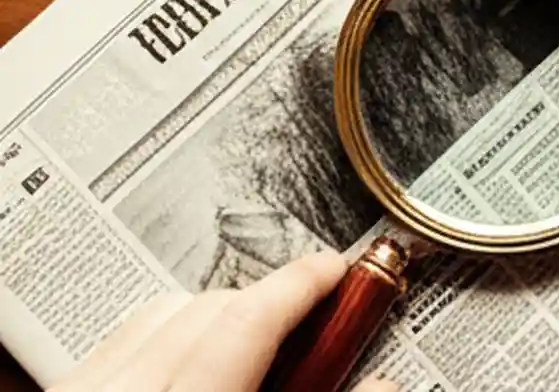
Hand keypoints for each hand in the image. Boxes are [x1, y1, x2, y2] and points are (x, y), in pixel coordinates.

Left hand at [52, 252, 397, 391]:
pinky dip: (166, 339)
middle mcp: (123, 388)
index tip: (339, 268)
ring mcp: (86, 389)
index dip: (306, 283)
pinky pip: (118, 342)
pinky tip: (190, 369)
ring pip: (160, 315)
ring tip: (254, 352)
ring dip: (217, 318)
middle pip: (211, 307)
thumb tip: (383, 382)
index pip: (252, 317)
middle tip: (314, 322)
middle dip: (270, 306)